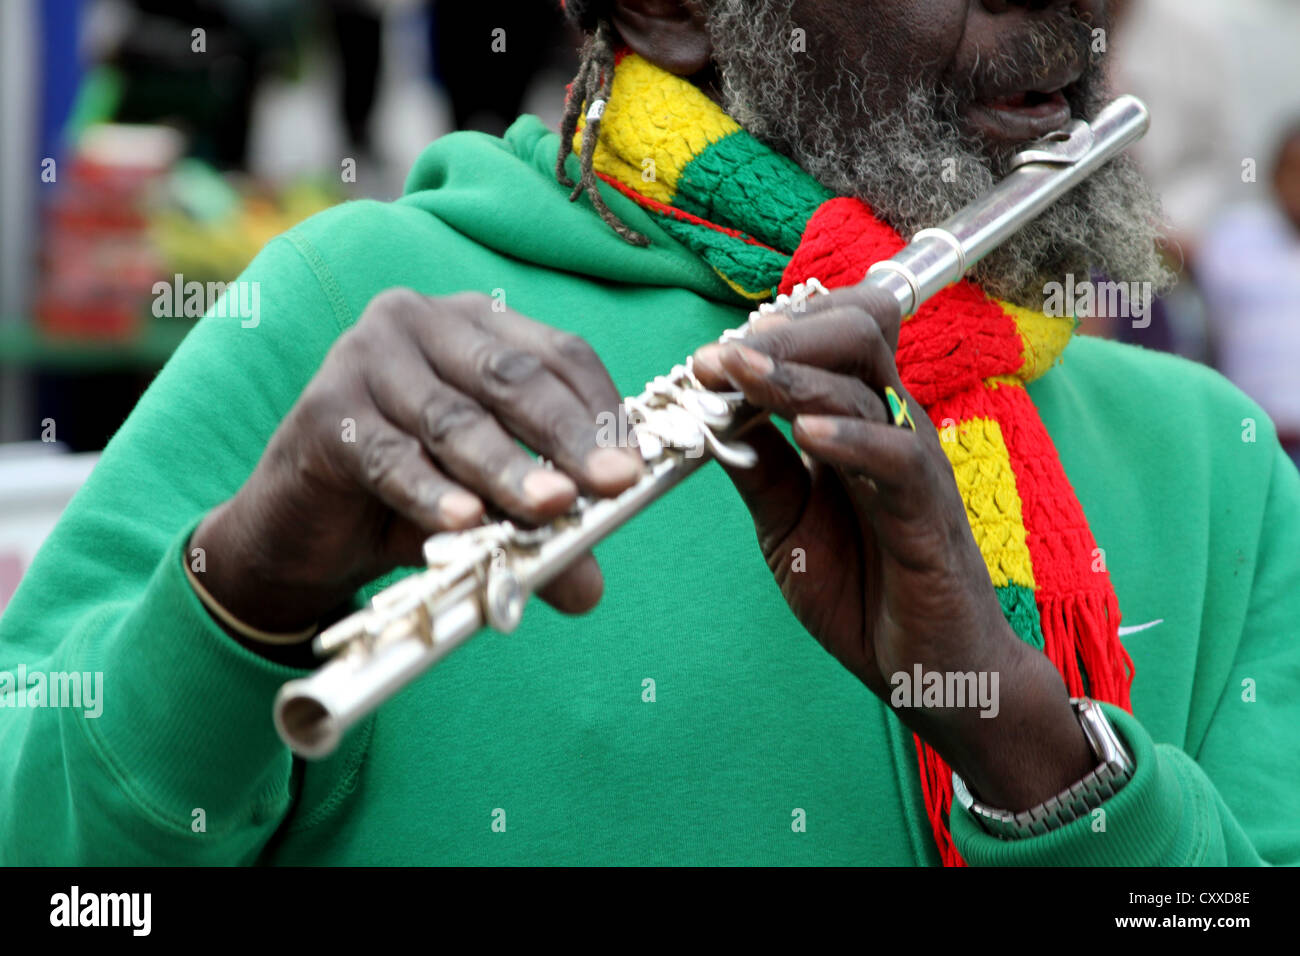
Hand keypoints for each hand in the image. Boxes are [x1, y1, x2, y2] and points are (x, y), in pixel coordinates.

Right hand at [191, 289, 643, 642]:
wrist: (304, 528)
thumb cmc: (409, 499)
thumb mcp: (487, 508)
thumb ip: (538, 530)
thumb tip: (591, 590)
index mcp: (478, 324)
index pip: (559, 354)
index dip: (602, 410)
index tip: (636, 469)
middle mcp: (422, 322)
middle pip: (512, 378)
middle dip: (567, 437)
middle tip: (613, 485)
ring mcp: (365, 358)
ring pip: (454, 419)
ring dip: (506, 469)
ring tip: (551, 508)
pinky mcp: (324, 409)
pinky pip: (389, 456)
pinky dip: (430, 493)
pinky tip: (464, 522)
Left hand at [693, 285, 1091, 809]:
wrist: (930, 669)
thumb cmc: (864, 589)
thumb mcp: (787, 524)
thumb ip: (758, 470)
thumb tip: (710, 419)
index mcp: (858, 422)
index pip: (832, 339)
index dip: (774, 332)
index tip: (711, 354)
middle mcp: (890, 427)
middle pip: (854, 336)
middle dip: (780, 335)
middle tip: (716, 355)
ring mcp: (915, 465)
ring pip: (864, 389)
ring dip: (793, 376)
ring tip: (737, 373)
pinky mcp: (929, 514)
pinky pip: (898, 459)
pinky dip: (850, 439)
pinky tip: (805, 434)